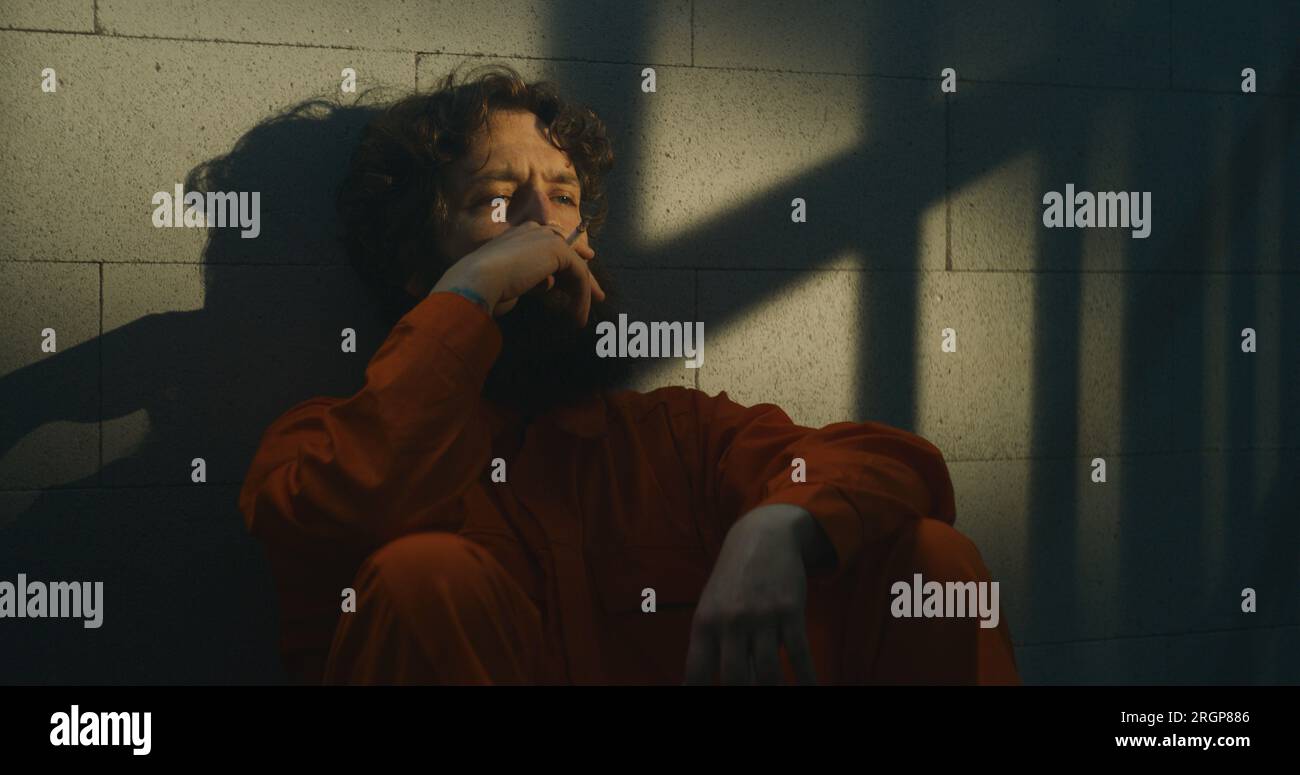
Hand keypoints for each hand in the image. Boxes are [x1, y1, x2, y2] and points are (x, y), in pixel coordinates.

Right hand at [429, 221, 605, 325]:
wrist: (477, 280)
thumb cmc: (484, 287)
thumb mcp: (512, 281)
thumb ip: (532, 279)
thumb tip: (549, 284)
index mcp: (519, 234)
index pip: (553, 244)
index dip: (570, 258)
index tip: (584, 267)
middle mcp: (533, 230)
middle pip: (569, 253)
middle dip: (584, 276)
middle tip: (598, 296)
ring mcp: (546, 237)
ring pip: (575, 266)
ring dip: (582, 293)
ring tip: (581, 318)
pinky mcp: (557, 249)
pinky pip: (578, 275)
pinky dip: (581, 298)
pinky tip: (577, 316)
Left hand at [683, 504, 825, 684]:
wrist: (762, 536)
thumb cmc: (733, 581)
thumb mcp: (712, 608)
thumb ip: (711, 646)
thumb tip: (709, 684)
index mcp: (704, 624)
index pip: (697, 673)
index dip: (700, 694)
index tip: (709, 702)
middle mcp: (729, 622)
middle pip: (734, 679)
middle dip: (742, 695)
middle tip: (751, 701)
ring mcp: (760, 616)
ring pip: (768, 673)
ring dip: (775, 691)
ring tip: (781, 695)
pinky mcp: (789, 610)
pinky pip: (799, 654)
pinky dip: (806, 678)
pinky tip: (811, 688)